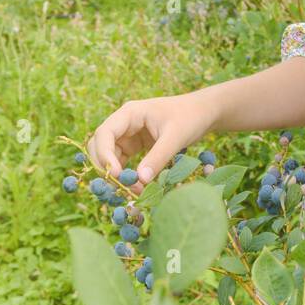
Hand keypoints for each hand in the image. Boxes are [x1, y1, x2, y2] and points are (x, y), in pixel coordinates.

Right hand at [86, 90, 216, 190]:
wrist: (203, 113)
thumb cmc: (190, 117)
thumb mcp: (175, 136)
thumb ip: (158, 157)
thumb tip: (140, 181)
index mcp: (129, 113)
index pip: (104, 133)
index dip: (104, 155)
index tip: (116, 174)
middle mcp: (124, 124)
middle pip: (100, 146)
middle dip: (105, 167)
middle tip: (120, 187)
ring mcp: (127, 135)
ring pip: (108, 157)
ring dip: (115, 175)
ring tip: (132, 190)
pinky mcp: (134, 146)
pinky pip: (121, 163)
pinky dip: (125, 176)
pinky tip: (136, 187)